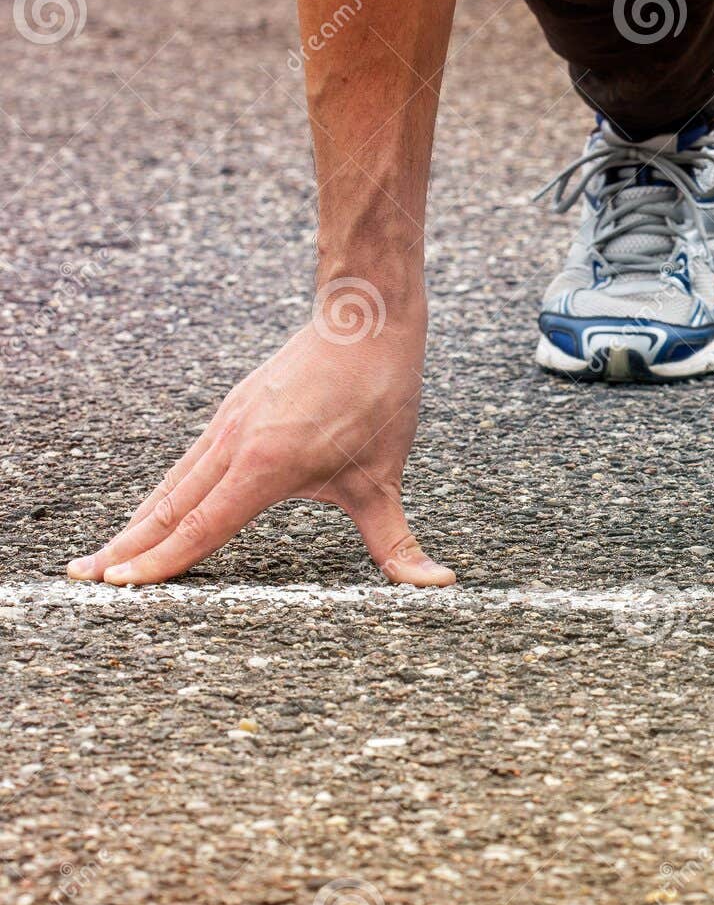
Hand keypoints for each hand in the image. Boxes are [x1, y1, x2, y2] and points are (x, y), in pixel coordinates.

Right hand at [67, 300, 453, 586]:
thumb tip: (439, 584)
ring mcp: (229, 425)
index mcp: (268, 465)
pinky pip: (188, 463)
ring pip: (173, 484)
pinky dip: (162, 492)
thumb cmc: (378, 397)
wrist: (365, 320)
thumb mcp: (387, 479)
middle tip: (82, 578)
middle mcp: (235, 444)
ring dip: (135, 521)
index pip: (204, 525)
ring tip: (100, 555)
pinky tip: (151, 511)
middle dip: (126, 547)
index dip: (163, 559)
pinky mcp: (234, 412)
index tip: (121, 584)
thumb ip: (398, 542)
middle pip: (170, 508)